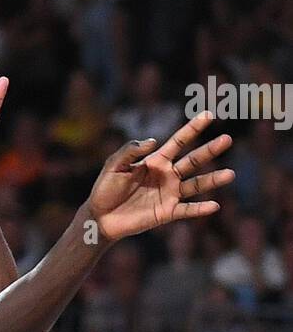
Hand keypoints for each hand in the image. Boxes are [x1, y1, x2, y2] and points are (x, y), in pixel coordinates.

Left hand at [85, 113, 233, 242]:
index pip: (179, 141)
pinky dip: (200, 209)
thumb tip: (153, 141)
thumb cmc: (106, 188)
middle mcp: (167, 175)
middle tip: (227, 139)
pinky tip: (214, 205)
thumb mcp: (114, 165)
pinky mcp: (167, 212)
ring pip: (196, 185)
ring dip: (213, 179)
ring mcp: (169, 193)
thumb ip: (131, 151)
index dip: (193, 128)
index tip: (209, 115)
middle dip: (210, 150)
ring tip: (230, 174)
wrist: (100, 216)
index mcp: (156, 161)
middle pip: (193, 160)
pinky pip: (187, 209)